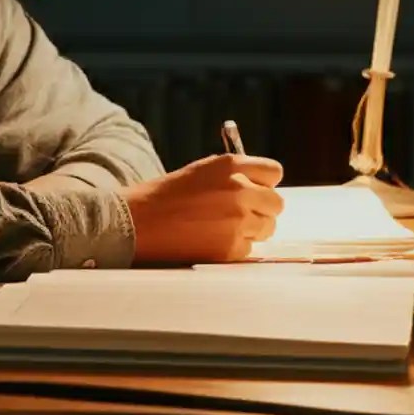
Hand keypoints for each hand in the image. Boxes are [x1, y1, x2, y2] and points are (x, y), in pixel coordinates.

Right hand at [121, 153, 284, 263]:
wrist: (137, 222)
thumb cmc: (164, 196)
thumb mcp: (200, 172)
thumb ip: (233, 175)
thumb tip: (259, 186)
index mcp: (231, 165)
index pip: (274, 172)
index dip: (264, 183)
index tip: (255, 190)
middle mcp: (240, 190)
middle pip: (276, 203)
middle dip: (261, 209)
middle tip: (239, 214)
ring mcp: (238, 220)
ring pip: (267, 228)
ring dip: (251, 230)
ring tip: (220, 228)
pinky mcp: (231, 247)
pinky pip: (249, 249)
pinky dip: (234, 248)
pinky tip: (210, 241)